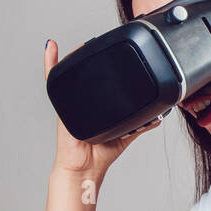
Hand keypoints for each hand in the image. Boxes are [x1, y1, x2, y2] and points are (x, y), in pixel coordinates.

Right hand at [44, 39, 160, 178]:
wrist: (85, 168)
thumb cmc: (101, 154)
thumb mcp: (126, 135)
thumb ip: (141, 125)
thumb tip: (159, 117)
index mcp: (97, 106)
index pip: (100, 82)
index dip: (106, 67)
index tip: (114, 52)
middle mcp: (83, 101)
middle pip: (86, 74)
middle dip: (92, 57)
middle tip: (102, 43)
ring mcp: (71, 101)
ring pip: (70, 73)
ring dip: (76, 56)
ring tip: (84, 43)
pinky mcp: (62, 104)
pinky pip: (53, 80)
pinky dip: (51, 63)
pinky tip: (51, 46)